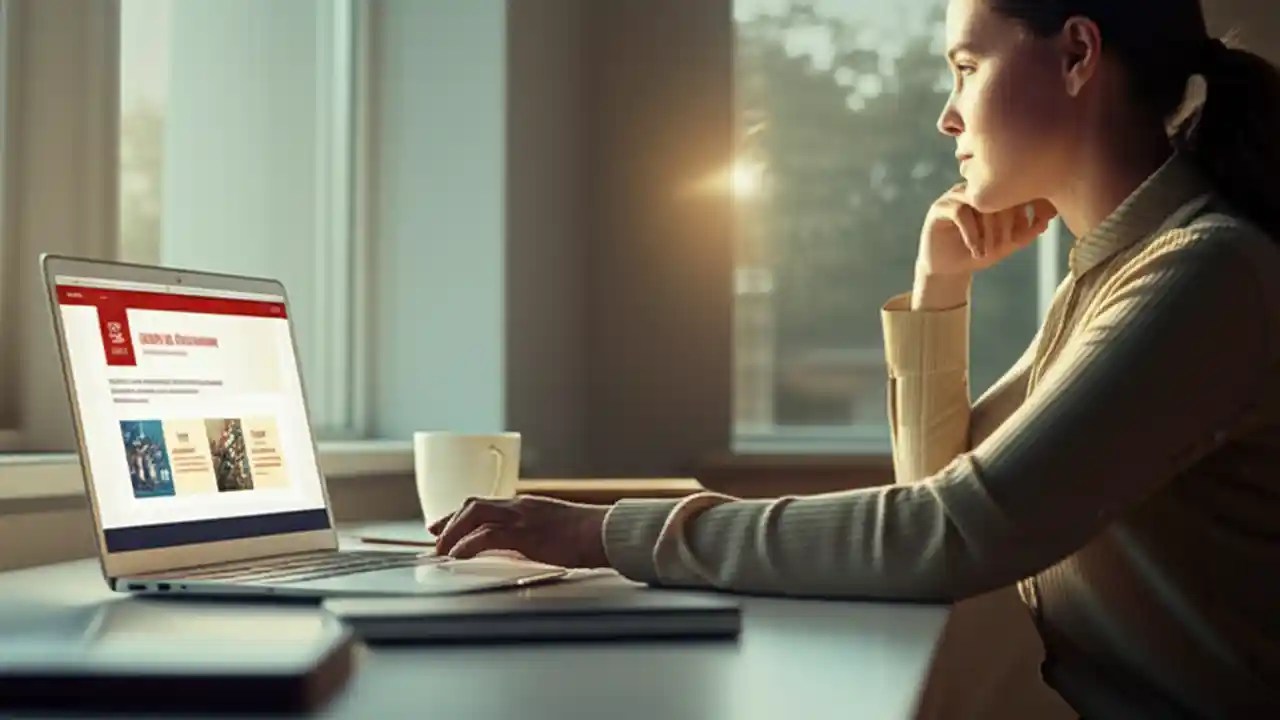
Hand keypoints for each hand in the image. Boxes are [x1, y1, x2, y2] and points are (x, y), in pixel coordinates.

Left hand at [428, 495, 611, 566]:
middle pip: (473, 505)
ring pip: (474, 514)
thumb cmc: (587, 536)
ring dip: (453, 533)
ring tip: (443, 551)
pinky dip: (467, 545)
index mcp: (526, 506)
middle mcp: (519, 506)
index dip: (459, 515)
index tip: (443, 526)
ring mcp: (521, 517)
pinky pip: (486, 536)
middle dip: (450, 521)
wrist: (604, 533)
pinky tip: (458, 556)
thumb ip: (533, 536)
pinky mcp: (524, 533)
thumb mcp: (555, 531)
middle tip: (435, 538)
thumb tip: (518, 550)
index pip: (485, 504)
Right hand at [916, 183, 1056, 276]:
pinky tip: (975, 251)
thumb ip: (1024, 233)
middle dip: (1005, 225)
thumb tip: (1045, 222)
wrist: (947, 270)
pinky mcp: (939, 208)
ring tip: (989, 253)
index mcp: (992, 191)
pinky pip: (960, 213)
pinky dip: (972, 234)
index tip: (1030, 231)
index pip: (1015, 189)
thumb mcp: (1005, 245)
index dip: (1026, 210)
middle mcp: (974, 189)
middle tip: (1005, 247)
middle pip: (998, 194)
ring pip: (979, 203)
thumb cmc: (978, 253)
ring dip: (988, 231)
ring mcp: (955, 196)